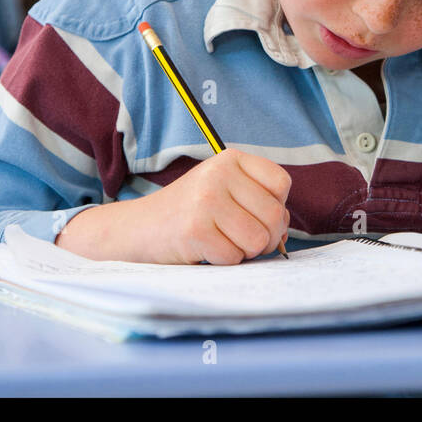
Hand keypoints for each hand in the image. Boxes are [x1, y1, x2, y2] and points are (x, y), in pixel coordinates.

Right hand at [55, 148, 291, 264]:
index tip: (255, 214)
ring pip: (258, 240)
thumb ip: (257, 202)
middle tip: (240, 238)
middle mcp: (219, 174)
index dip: (276, 206)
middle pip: (275, 216)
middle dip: (265, 237)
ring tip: (221, 241)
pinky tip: (204, 249)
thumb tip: (284, 233)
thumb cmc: (189, 214)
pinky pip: (234, 257)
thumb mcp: (224, 192)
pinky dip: (223, 261)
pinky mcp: (195, 229)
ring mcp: (206, 200)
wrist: (138, 229)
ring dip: (243, 251)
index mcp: (230, 159)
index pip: (281, 183)